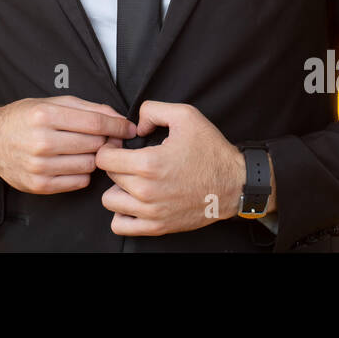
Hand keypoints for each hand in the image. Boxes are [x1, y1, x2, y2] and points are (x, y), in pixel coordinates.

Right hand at [0, 95, 136, 194]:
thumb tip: (117, 118)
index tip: (128, 128)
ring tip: (87, 149)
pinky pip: (78, 181)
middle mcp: (42, 141)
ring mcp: (40, 166)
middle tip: (109, 138)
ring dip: (95, 157)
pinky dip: (83, 172)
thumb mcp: (51, 103)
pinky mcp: (39, 185)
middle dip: (108, 141)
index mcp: (45, 115)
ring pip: (89, 165)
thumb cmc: (23, 118)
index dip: (117, 126)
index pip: (95, 123)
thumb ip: (86, 108)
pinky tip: (74, 162)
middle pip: (94, 144)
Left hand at [94, 100, 247, 235]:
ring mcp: (151, 212)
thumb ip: (152, 110)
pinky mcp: (158, 227)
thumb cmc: (211, 151)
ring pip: (109, 201)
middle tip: (131, 159)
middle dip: (116, 164)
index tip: (121, 145)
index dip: (110, 146)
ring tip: (133, 180)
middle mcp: (146, 191)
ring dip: (117, 188)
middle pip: (108, 176)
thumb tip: (135, 126)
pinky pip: (121, 226)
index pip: (104, 158)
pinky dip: (122, 213)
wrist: (234, 184)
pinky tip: (134, 200)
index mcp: (149, 164)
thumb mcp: (185, 115)